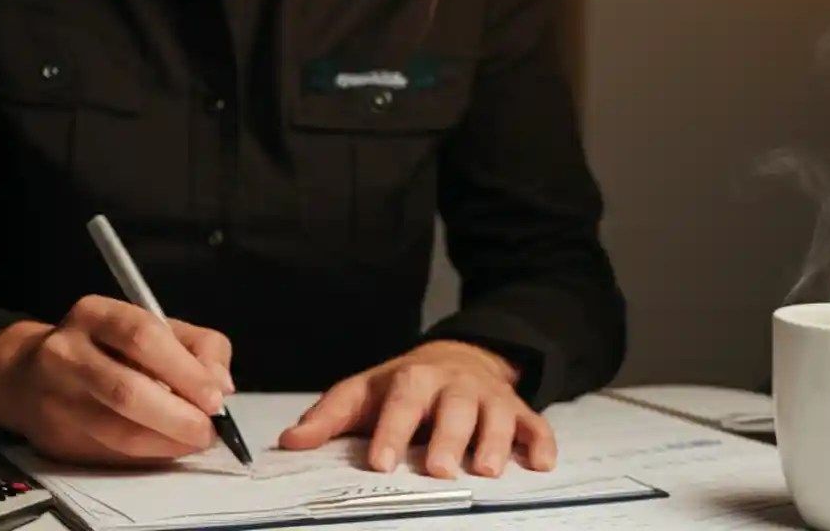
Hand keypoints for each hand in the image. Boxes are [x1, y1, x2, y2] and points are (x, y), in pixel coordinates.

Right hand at [0, 295, 235, 465]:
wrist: (27, 374)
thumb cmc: (108, 348)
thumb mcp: (153, 327)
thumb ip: (198, 347)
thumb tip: (221, 384)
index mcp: (95, 314)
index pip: (143, 336)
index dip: (185, 370)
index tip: (215, 397)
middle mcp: (66, 351)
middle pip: (125, 389)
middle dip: (177, 416)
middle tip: (207, 430)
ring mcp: (54, 397)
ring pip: (115, 430)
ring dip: (165, 443)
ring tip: (193, 442)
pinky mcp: (52, 437)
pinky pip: (108, 452)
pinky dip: (146, 456)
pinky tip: (166, 449)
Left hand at [279, 341, 555, 478]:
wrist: (458, 358)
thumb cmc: (404, 387)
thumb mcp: (364, 393)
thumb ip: (328, 418)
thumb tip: (289, 443)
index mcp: (413, 379)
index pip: (401, 401)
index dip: (391, 430)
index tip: (379, 462)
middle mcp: (454, 385)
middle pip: (452, 408)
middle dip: (447, 438)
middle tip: (438, 470)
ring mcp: (489, 397)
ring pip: (497, 416)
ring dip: (494, 442)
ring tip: (488, 471)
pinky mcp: (518, 411)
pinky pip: (535, 425)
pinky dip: (541, 443)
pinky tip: (540, 464)